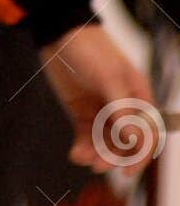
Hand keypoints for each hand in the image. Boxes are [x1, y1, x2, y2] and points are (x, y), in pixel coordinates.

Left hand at [39, 22, 153, 172]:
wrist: (59, 35)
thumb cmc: (92, 51)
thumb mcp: (109, 78)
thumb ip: (122, 109)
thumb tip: (135, 139)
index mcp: (138, 98)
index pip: (147, 134)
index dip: (140, 155)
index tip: (126, 171)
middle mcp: (122, 108)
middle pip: (125, 143)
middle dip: (114, 156)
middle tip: (99, 165)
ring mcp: (101, 110)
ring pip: (105, 143)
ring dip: (97, 154)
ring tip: (83, 159)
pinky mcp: (81, 111)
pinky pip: (86, 136)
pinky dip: (82, 147)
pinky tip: (76, 154)